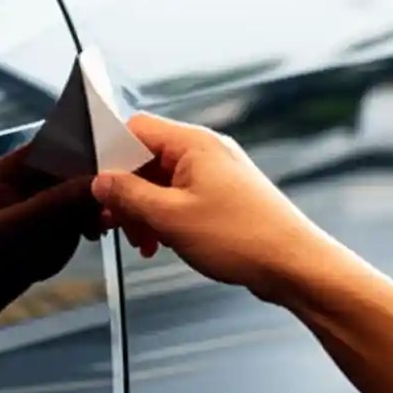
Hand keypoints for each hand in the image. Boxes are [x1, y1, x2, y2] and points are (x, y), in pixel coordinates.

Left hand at [0, 143, 98, 315]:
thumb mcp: (24, 227)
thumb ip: (61, 200)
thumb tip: (103, 179)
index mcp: (6, 170)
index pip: (51, 144)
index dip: (84, 150)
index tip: (114, 165)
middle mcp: (20, 177)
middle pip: (67, 167)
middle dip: (92, 184)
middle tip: (112, 204)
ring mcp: (33, 199)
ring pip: (74, 188)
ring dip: (93, 203)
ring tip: (102, 224)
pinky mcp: (44, 218)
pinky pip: (73, 208)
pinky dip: (86, 219)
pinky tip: (93, 233)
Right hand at [91, 113, 329, 302]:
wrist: (293, 264)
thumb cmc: (243, 237)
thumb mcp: (170, 217)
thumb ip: (128, 195)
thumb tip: (100, 182)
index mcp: (193, 144)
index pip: (135, 129)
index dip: (110, 155)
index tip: (99, 187)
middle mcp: (206, 151)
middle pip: (146, 158)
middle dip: (126, 192)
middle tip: (116, 224)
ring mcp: (217, 174)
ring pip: (162, 182)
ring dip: (144, 210)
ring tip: (142, 242)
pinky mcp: (224, 196)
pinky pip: (181, 198)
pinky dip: (165, 218)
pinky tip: (161, 243)